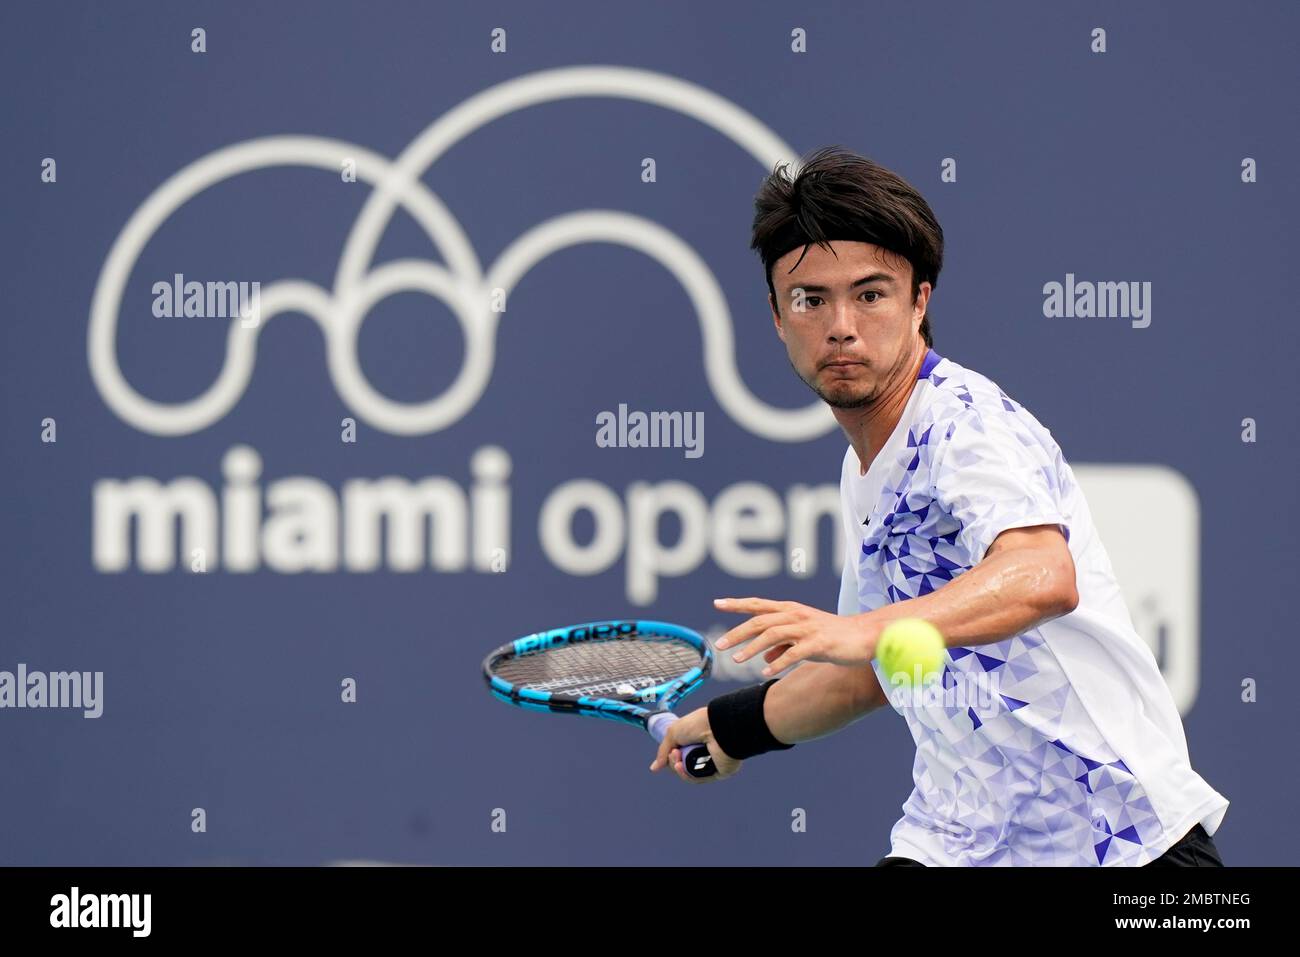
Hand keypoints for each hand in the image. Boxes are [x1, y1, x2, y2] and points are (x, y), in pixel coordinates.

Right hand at [648, 706, 742, 782]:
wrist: (717, 726)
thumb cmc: (697, 724)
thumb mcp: (673, 733)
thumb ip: (663, 751)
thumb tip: (654, 768)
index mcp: (695, 740)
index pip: (679, 755)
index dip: (670, 757)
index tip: (666, 756)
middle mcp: (704, 752)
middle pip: (682, 765)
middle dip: (674, 761)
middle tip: (674, 752)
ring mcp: (711, 762)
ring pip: (689, 774)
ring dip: (679, 768)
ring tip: (678, 759)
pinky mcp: (718, 772)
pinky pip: (698, 779)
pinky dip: (686, 775)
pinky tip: (680, 767)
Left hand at [713, 597, 877, 674]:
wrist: (866, 637)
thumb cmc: (833, 637)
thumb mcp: (804, 639)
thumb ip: (782, 645)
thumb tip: (763, 659)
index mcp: (792, 610)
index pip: (759, 604)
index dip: (738, 603)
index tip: (717, 603)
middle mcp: (797, 615)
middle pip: (761, 620)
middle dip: (738, 632)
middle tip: (719, 645)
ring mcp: (808, 628)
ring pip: (773, 634)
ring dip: (753, 648)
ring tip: (737, 660)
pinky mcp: (819, 643)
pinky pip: (794, 653)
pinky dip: (778, 662)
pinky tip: (765, 673)